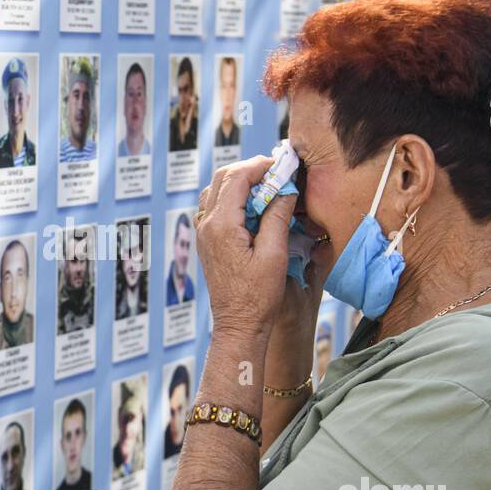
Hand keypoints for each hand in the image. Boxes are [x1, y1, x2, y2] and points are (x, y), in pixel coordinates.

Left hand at [196, 155, 300, 341]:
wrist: (239, 324)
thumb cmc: (258, 296)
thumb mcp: (275, 254)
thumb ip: (277, 216)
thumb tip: (286, 188)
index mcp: (222, 225)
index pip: (237, 177)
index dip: (261, 165)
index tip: (282, 165)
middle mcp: (207, 224)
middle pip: (223, 178)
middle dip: (250, 170)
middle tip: (277, 173)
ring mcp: (203, 233)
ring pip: (217, 190)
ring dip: (240, 182)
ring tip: (267, 187)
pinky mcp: (207, 241)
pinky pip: (215, 207)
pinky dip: (233, 197)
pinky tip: (254, 206)